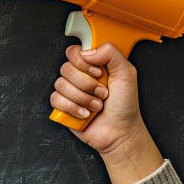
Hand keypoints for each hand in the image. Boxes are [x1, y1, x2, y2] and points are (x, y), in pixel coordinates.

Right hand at [50, 43, 162, 183]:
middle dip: (87, 84)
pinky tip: (84, 113)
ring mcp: (69, 92)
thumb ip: (112, 54)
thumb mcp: (127, 74)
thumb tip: (88, 51)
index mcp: (93, 66)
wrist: (120, 133)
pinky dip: (72, 108)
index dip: (83, 62)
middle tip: (102, 93)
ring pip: (60, 84)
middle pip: (66, 68)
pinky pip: (56, 99)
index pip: (74, 52)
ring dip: (82, 98)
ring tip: (96, 106)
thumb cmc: (125, 106)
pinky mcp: (62, 106)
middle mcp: (79, 77)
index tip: (98, 73)